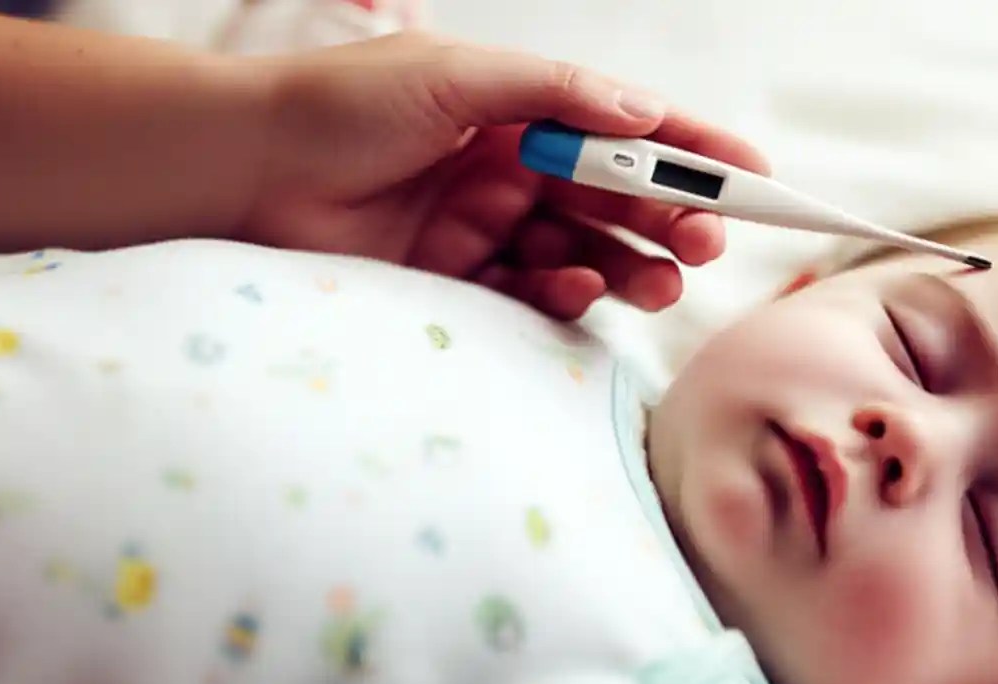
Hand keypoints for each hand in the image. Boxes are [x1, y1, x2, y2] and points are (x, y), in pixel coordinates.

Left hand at [239, 31, 768, 319]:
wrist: (243, 171)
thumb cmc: (341, 106)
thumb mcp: (456, 79)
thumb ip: (555, 94)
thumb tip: (643, 118)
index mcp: (520, 109)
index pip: (627, 130)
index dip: (693, 152)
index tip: (755, 178)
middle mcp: (512, 167)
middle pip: (617, 197)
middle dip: (672, 218)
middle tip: (707, 243)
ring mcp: (488, 225)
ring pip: (586, 248)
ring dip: (633, 263)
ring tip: (663, 280)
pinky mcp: (458, 278)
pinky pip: (532, 290)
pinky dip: (565, 291)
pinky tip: (580, 286)